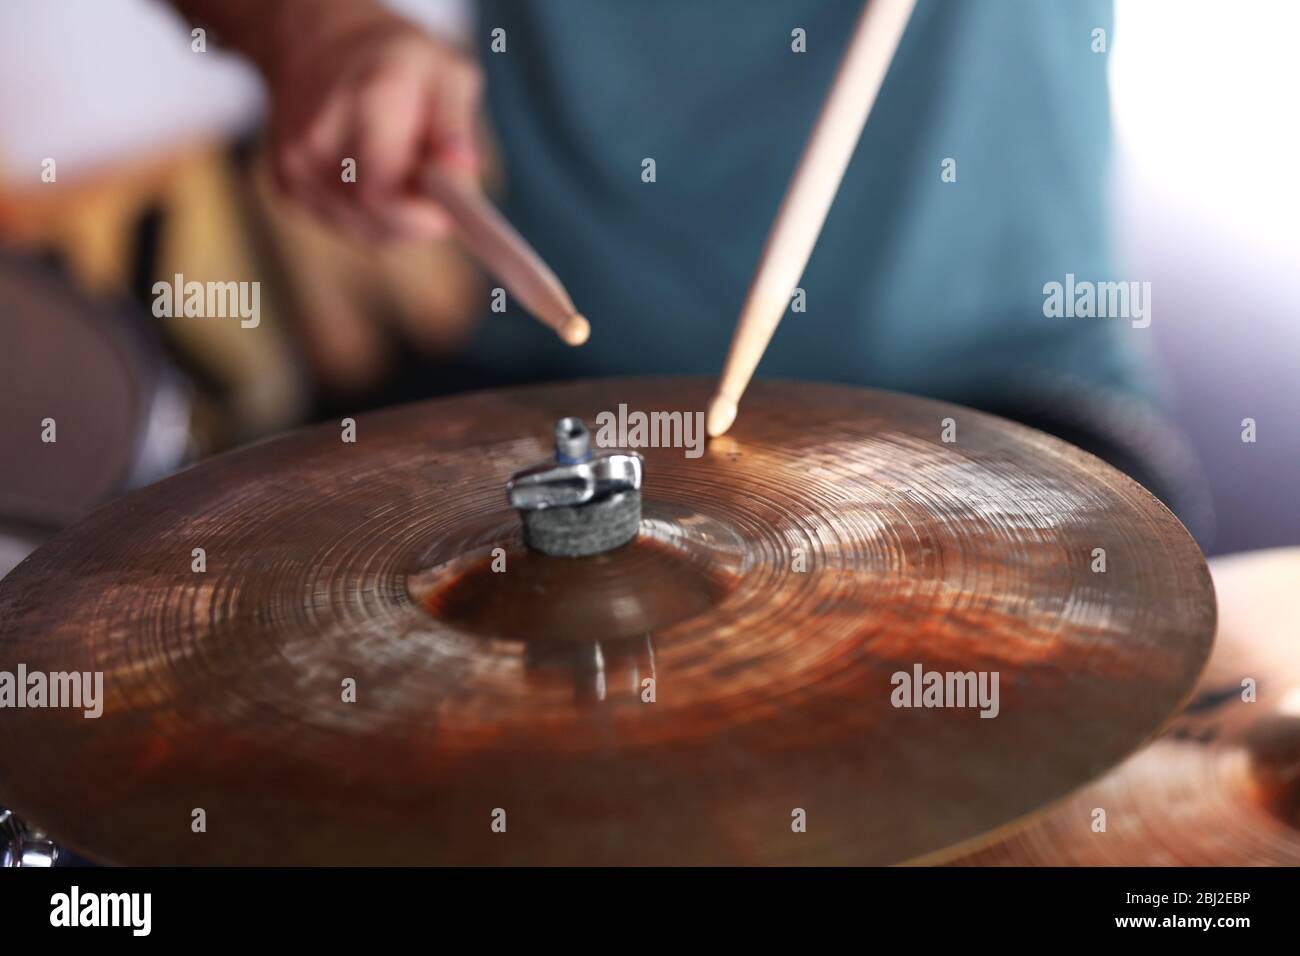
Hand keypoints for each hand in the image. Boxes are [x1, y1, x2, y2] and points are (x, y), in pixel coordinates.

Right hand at [265, 2, 482, 241]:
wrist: (313, 37)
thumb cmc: (394, 58)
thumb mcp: (445, 71)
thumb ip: (455, 125)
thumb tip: (461, 171)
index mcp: (365, 104)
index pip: (384, 196)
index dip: (421, 220)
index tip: (447, 218)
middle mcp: (318, 137)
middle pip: (374, 221)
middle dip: (413, 220)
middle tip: (431, 192)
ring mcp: (294, 164)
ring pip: (359, 230)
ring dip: (391, 218)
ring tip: (399, 171)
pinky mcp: (284, 184)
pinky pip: (340, 224)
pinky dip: (365, 214)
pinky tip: (369, 173)